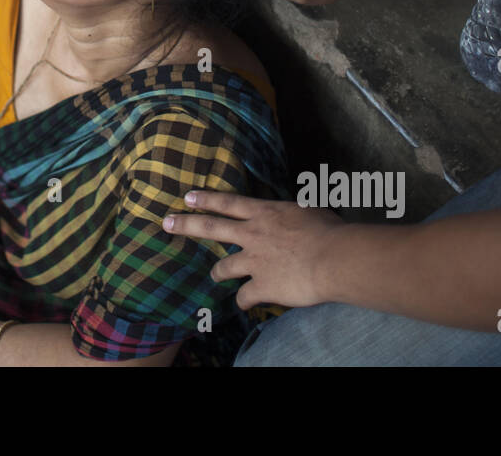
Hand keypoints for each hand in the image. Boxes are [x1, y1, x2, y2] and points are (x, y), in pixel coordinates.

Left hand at [163, 190, 343, 309]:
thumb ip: (295, 212)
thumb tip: (300, 210)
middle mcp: (253, 234)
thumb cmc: (330, 231)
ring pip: (224, 267)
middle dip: (186, 224)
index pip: (229, 203)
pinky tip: (244, 304)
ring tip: (214, 276)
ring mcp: (254, 261)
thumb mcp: (309, 210)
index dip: (206, 199)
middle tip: (166, 223)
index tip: (187, 197)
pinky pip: (243, 297)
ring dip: (218, 272)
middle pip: (211, 227)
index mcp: (265, 213)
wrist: (334, 258)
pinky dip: (243, 302)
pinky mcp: (261, 286)